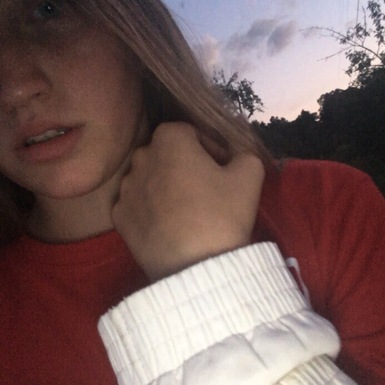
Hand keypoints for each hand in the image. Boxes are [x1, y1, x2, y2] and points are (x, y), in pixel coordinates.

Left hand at [111, 123, 264, 280]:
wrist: (196, 267)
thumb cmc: (222, 213)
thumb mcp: (250, 174)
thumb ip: (243, 155)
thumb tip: (234, 159)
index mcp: (169, 140)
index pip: (189, 133)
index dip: (208, 148)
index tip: (221, 168)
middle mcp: (141, 158)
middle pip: (166, 154)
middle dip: (184, 164)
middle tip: (203, 187)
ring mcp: (125, 189)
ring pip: (149, 178)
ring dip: (165, 185)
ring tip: (183, 208)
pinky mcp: (118, 217)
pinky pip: (136, 204)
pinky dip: (149, 208)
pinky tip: (166, 224)